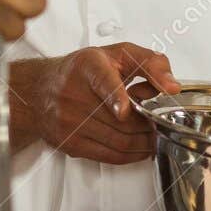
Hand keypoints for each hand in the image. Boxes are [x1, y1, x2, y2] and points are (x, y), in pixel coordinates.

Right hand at [9, 43, 179, 161]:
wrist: (39, 90)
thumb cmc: (82, 71)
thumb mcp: (117, 55)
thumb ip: (150, 63)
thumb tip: (171, 87)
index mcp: (88, 66)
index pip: (102, 82)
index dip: (115, 97)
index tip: (124, 109)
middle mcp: (74, 94)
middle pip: (121, 120)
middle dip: (147, 124)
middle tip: (159, 122)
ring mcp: (69, 121)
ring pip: (119, 141)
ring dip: (143, 142)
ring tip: (152, 134)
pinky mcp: (70, 143)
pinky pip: (109, 156)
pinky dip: (131, 155)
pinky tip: (140, 147)